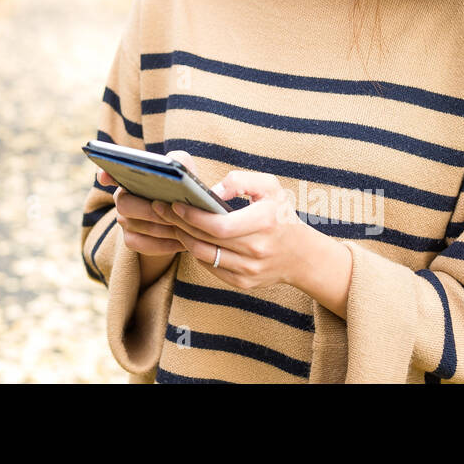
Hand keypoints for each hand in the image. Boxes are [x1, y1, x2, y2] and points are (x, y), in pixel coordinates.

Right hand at [98, 151, 203, 257]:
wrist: (183, 219)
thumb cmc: (182, 190)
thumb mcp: (184, 171)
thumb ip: (179, 162)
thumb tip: (174, 166)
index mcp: (130, 178)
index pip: (109, 174)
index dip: (105, 175)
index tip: (105, 177)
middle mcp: (121, 198)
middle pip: (124, 204)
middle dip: (150, 210)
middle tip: (174, 211)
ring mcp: (123, 220)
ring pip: (135, 226)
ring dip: (162, 228)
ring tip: (185, 227)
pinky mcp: (130, 239)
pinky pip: (142, 244)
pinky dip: (164, 244)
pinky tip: (181, 243)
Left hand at [154, 168, 314, 290]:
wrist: (302, 256)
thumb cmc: (281, 215)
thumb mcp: (270, 187)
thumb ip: (241, 180)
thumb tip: (212, 191)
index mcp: (264, 223)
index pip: (219, 226)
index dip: (192, 216)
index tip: (175, 203)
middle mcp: (257, 250)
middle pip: (206, 240)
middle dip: (179, 224)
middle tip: (161, 209)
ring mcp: (250, 270)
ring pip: (204, 256)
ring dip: (183, 239)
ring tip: (172, 223)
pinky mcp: (244, 283)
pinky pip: (211, 268)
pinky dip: (196, 253)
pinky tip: (189, 238)